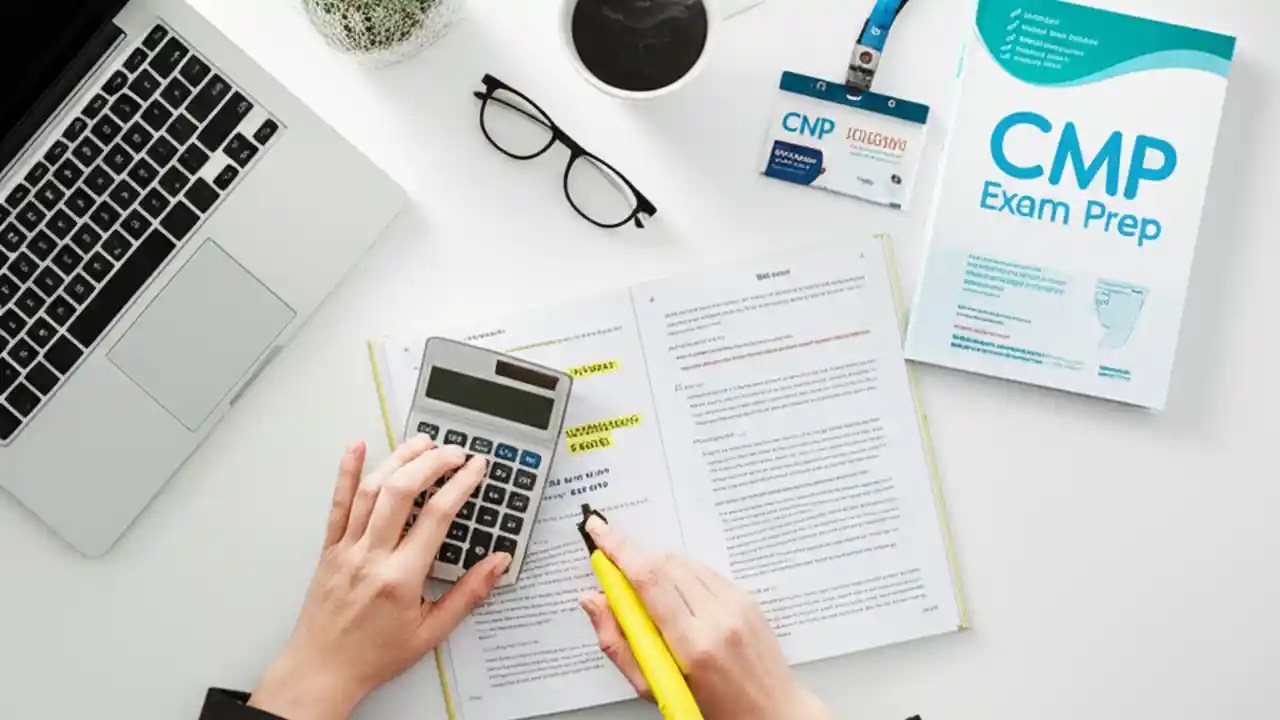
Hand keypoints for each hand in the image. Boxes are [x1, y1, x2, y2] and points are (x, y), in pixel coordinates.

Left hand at [249, 436, 510, 719]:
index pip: (437, 516)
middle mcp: (371, 557)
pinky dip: (347, 472)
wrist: (322, 670)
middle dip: (433, 462)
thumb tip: (497, 564)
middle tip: (454, 452)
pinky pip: (337, 503)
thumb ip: (468, 594)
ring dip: (398, 459)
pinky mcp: (329, 548)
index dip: (461, 484)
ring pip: (372, 490)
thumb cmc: (373, 655)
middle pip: (402, 491)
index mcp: (400, 578)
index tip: (475, 469)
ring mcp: (346, 549)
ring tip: (422, 443)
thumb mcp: (432, 632)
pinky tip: (357, 448)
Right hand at [579, 517, 832, 719]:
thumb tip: (592, 601)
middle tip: (612, 570)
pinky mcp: (746, 596)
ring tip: (651, 602)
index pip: (649, 581)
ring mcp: (736, 603)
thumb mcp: (655, 689)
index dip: (618, 551)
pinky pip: (703, 570)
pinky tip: (678, 602)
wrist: (771, 712)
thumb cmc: (712, 709)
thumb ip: (617, 644)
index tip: (598, 532)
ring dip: (656, 568)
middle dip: (632, 557)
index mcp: (693, 645)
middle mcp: (718, 617)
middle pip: (664, 564)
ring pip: (682, 562)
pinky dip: (681, 576)